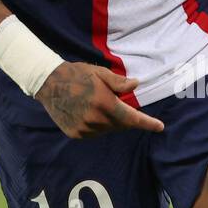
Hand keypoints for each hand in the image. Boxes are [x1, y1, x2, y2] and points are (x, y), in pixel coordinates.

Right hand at [36, 62, 164, 138]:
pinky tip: (88, 112)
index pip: (132, 118)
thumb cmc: (76, 75)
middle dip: (125, 116)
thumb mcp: (100, 73)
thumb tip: (136, 86)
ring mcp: (84, 129)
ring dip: (110, 121)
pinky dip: (97, 125)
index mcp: (105, 104)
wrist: (48, 83)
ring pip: (107, 130)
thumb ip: (119, 83)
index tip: (160, 126)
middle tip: (116, 102)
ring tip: (97, 104)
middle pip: (120, 125)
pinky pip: (94, 133)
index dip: (148, 123)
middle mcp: (96, 120)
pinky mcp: (75, 134)